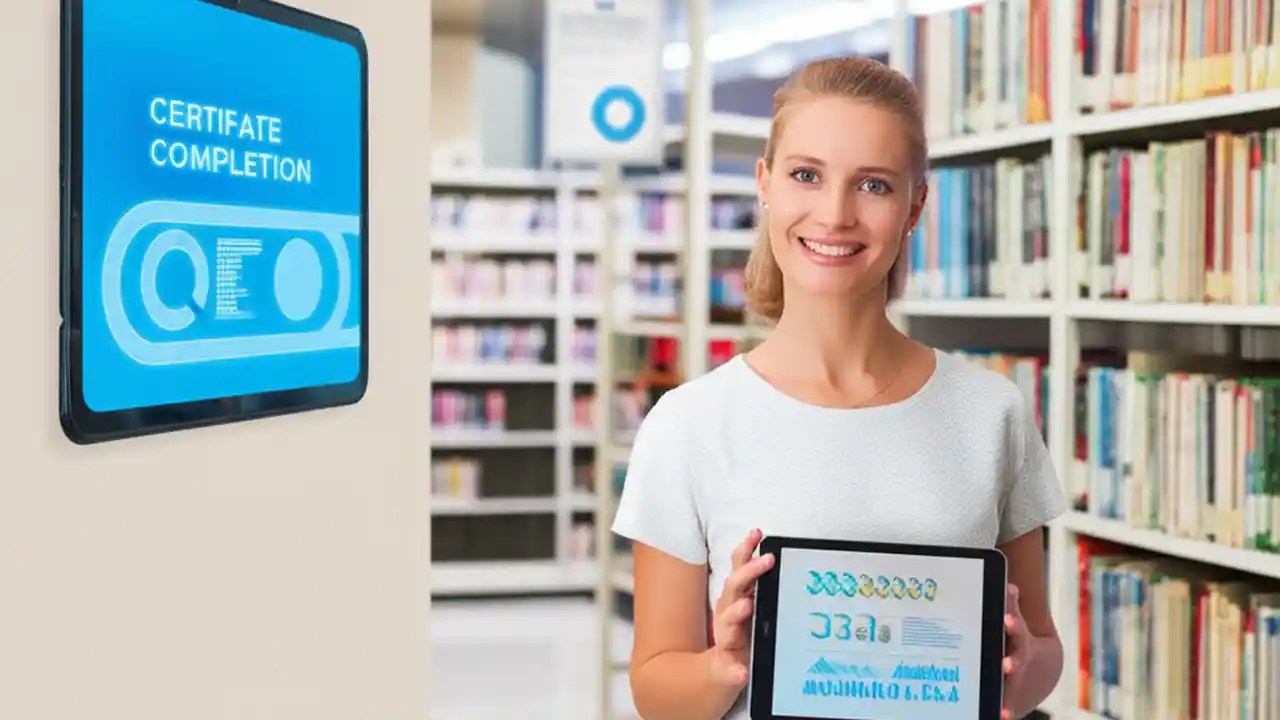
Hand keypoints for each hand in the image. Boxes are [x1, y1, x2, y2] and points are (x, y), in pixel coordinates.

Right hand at [709, 528, 774, 687]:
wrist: (717, 674)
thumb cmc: (740, 638)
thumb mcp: (748, 609)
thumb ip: (757, 587)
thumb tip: (773, 557)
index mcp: (734, 600)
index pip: (738, 569)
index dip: (745, 549)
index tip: (757, 533)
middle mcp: (726, 614)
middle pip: (733, 588)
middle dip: (748, 572)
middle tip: (767, 560)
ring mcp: (725, 639)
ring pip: (726, 623)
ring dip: (735, 613)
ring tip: (748, 606)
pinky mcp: (725, 668)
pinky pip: (728, 670)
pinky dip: (733, 671)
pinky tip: (740, 672)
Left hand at [1001, 583, 1031, 719]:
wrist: (1045, 671)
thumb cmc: (1024, 641)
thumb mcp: (1021, 625)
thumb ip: (1012, 606)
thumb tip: (1008, 584)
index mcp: (1021, 641)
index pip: (1017, 629)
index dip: (1013, 623)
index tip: (1007, 619)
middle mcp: (1021, 661)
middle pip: (1017, 659)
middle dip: (1012, 661)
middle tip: (1006, 664)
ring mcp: (1018, 680)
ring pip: (1012, 684)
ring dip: (1008, 693)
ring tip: (1003, 703)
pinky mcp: (1013, 695)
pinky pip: (1009, 703)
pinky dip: (1007, 710)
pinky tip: (1003, 716)